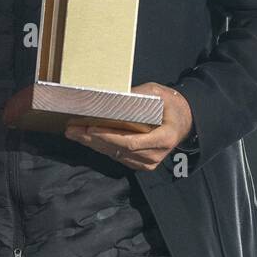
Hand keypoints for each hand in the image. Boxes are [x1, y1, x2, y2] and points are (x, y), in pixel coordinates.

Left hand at [64, 83, 193, 170]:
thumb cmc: (172, 105)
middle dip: (93, 140)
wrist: (185, 121)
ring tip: (74, 133)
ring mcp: (150, 162)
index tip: (91, 129)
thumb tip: (113, 96)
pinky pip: (119, 157)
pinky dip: (103, 148)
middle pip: (119, 150)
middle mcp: (156, 154)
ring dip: (94, 144)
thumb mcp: (158, 93)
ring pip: (116, 155)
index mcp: (164, 137)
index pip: (132, 142)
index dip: (109, 137)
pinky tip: (89, 140)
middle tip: (72, 130)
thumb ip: (138, 95)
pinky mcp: (144, 163)